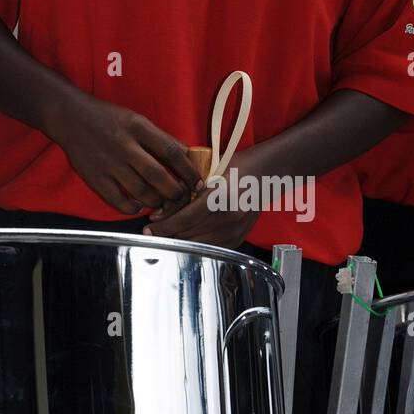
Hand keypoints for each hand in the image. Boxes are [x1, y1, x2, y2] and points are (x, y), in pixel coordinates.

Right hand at [58, 94, 204, 215]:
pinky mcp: (95, 177)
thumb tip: (186, 157)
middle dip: (175, 192)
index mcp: (138, 128)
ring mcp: (109, 163)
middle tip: (181, 197)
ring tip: (162, 202)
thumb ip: (159, 138)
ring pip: (142, 192)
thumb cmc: (107, 117)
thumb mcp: (136, 119)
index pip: (172, 152)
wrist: (70, 117)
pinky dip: (134, 208)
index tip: (198, 183)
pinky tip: (139, 204)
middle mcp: (124, 146)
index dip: (189, 171)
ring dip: (158, 202)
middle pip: (158, 176)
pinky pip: (120, 201)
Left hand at [142, 144, 266, 248]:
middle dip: (168, 234)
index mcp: (221, 197)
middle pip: (190, 235)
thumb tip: (160, 211)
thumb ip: (185, 191)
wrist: (265, 173)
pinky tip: (185, 238)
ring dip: (180, 241)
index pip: (185, 219)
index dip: (164, 227)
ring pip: (199, 244)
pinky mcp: (239, 239)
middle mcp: (230, 217)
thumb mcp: (207, 171)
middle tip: (152, 233)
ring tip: (165, 236)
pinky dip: (196, 244)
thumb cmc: (234, 165)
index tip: (148, 229)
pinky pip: (212, 248)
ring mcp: (236, 230)